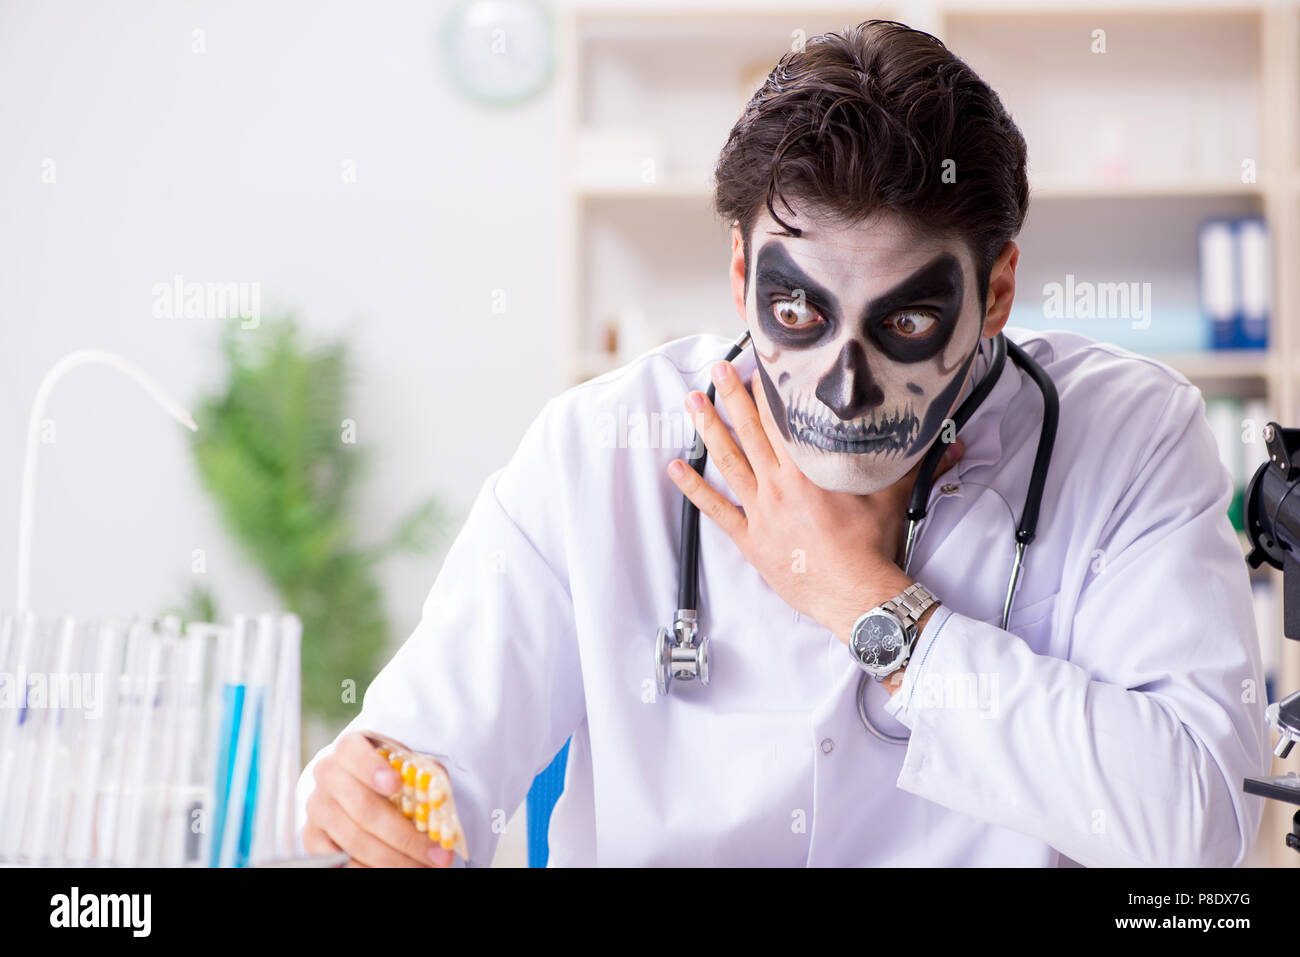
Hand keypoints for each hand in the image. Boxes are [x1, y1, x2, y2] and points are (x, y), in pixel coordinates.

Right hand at [303, 730, 454, 867]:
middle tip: (436, 853)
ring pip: (354, 839)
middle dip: (403, 835)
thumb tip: (439, 797)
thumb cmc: (390, 774)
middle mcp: (327, 775)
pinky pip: (338, 860)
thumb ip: (425, 774)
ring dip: (393, 859)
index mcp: (350, 748)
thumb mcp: (409, 765)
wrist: (358, 786)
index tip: (396, 785)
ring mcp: (317, 807)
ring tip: (424, 867)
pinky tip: (393, 870)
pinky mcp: (311, 837)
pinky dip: (366, 868)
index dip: (373, 769)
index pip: (354, 753)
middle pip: (363, 807)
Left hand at [667, 360, 961, 643]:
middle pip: (750, 431)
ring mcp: (760, 511)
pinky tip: (676, 468)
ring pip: (727, 461)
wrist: (856, 595)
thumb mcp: (893, 497)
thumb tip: (952, 440)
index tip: (759, 362)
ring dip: (708, 429)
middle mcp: (780, 485)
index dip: (770, 388)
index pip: (784, 418)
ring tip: (693, 401)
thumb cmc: (873, 547)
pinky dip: (694, 489)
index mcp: (810, 469)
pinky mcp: (750, 539)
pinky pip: (716, 510)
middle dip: (732, 396)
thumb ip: (915, 462)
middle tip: (717, 369)